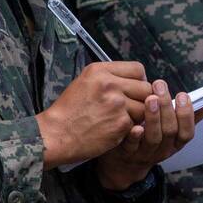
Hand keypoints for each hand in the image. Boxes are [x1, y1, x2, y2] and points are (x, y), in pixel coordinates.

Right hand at [36, 61, 152, 167]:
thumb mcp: (84, 82)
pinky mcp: (121, 123)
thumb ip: (109, 78)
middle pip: (145, 87)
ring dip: (137, 115)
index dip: (140, 80)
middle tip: (131, 107)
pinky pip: (137, 124)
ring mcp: (117, 104)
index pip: (137, 68)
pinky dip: (128, 129)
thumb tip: (134, 80)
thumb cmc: (69, 111)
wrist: (56, 134)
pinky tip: (113, 129)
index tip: (135, 89)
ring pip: (144, 107)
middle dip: (142, 98)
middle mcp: (110, 84)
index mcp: (100, 71)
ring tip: (119, 119)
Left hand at [95, 80, 202, 189]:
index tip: (183, 95)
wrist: (126, 163)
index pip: (187, 132)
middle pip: (169, 131)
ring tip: (150, 98)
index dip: (186, 115)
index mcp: (176, 143)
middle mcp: (163, 150)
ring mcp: (145, 153)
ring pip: (153, 138)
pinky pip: (131, 146)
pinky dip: (135, 136)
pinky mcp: (127, 153)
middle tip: (160, 86)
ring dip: (153, 118)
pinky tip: (135, 125)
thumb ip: (195, 114)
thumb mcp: (176, 129)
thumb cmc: (155, 138)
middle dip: (167, 108)